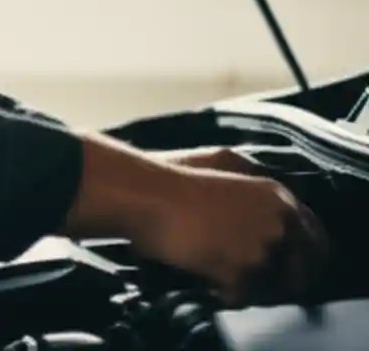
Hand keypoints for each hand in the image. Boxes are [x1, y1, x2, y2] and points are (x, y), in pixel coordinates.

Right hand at [61, 135, 329, 306]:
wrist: (142, 194)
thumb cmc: (170, 174)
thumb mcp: (220, 160)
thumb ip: (250, 179)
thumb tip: (258, 196)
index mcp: (278, 196)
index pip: (314, 237)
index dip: (302, 255)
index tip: (285, 265)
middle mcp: (278, 222)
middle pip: (299, 268)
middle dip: (278, 277)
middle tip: (250, 277)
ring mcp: (260, 248)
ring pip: (269, 286)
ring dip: (248, 286)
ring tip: (220, 276)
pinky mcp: (237, 271)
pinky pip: (239, 297)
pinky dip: (222, 294)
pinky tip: (204, 281)